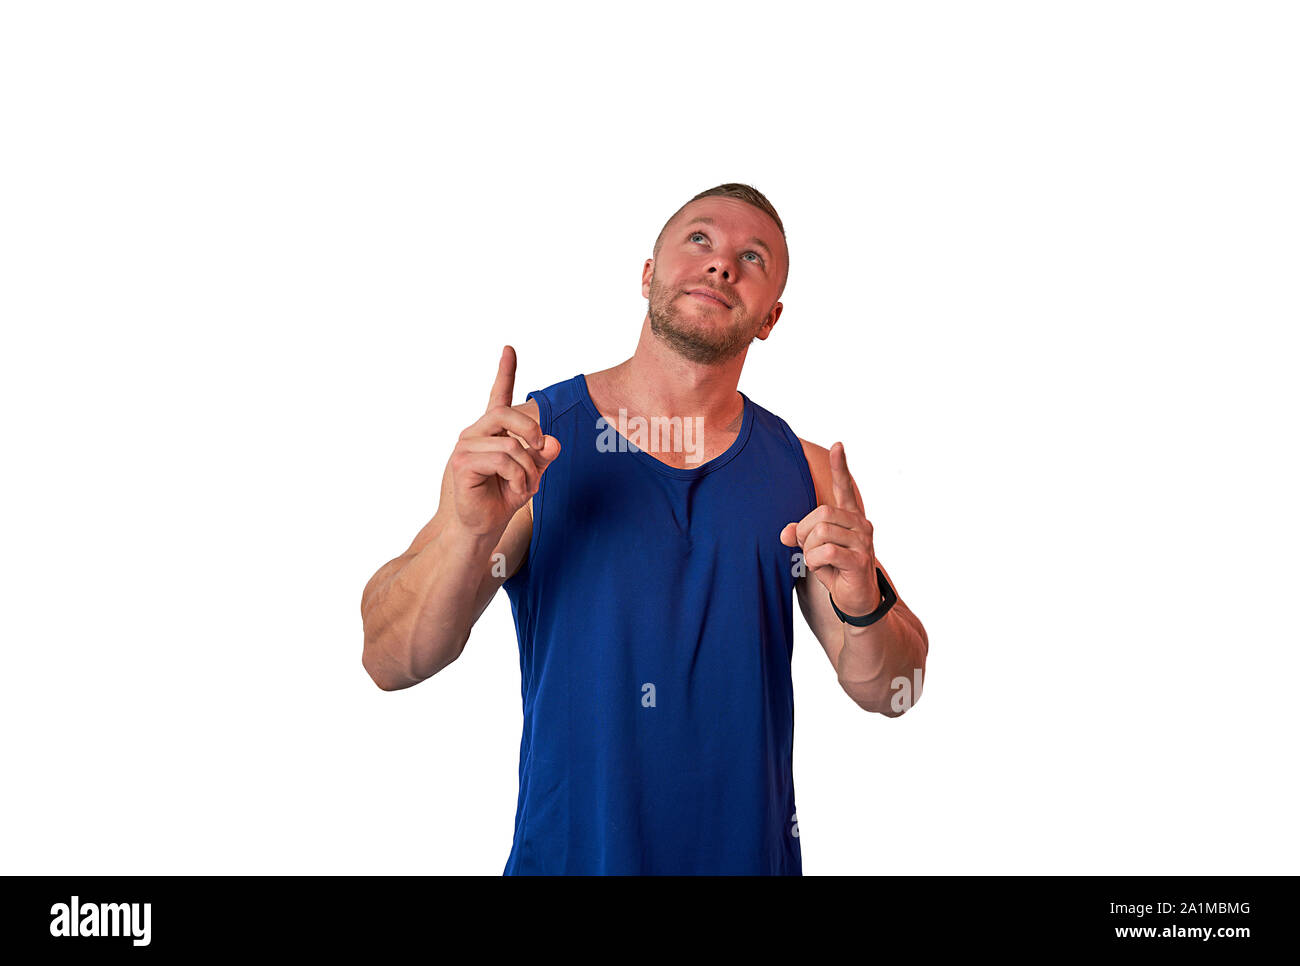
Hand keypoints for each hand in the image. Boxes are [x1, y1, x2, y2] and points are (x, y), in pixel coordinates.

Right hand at [448, 345, 561, 536]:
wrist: (481, 528)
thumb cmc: (502, 499)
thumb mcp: (531, 474)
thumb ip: (543, 455)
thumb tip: (554, 441)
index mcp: (490, 432)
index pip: (497, 396)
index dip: (504, 372)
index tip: (510, 349)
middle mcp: (475, 434)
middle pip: (506, 414)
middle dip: (531, 429)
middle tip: (541, 450)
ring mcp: (465, 447)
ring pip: (511, 444)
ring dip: (529, 468)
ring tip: (528, 485)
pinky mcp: (463, 464)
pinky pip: (503, 459)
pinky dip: (519, 477)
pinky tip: (517, 490)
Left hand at [779, 441, 879, 614]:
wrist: (856, 600)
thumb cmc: (836, 571)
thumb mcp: (813, 550)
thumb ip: (800, 536)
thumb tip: (784, 533)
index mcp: (850, 517)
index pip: (844, 488)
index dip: (840, 467)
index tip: (837, 446)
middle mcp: (861, 524)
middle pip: (821, 513)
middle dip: (805, 531)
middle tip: (806, 548)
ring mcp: (863, 542)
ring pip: (822, 532)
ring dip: (810, 550)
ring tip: (818, 561)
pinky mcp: (860, 560)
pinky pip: (826, 552)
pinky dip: (816, 562)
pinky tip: (823, 569)